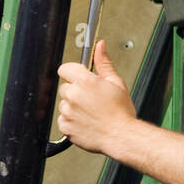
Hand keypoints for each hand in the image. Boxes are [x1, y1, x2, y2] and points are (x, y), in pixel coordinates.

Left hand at [56, 39, 136, 154]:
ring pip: (63, 104)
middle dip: (75, 91)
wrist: (121, 136)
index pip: (65, 69)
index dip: (73, 73)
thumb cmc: (121, 112)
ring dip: (73, 106)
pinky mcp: (65, 126)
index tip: (80, 78)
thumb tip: (100, 47)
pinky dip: (71, 121)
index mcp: (85, 81)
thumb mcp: (116, 82)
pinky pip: (63, 119)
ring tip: (90, 112)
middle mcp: (73, 95)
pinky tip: (86, 121)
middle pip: (65, 87)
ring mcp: (67, 112)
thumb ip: (103, 63)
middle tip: (91, 98)